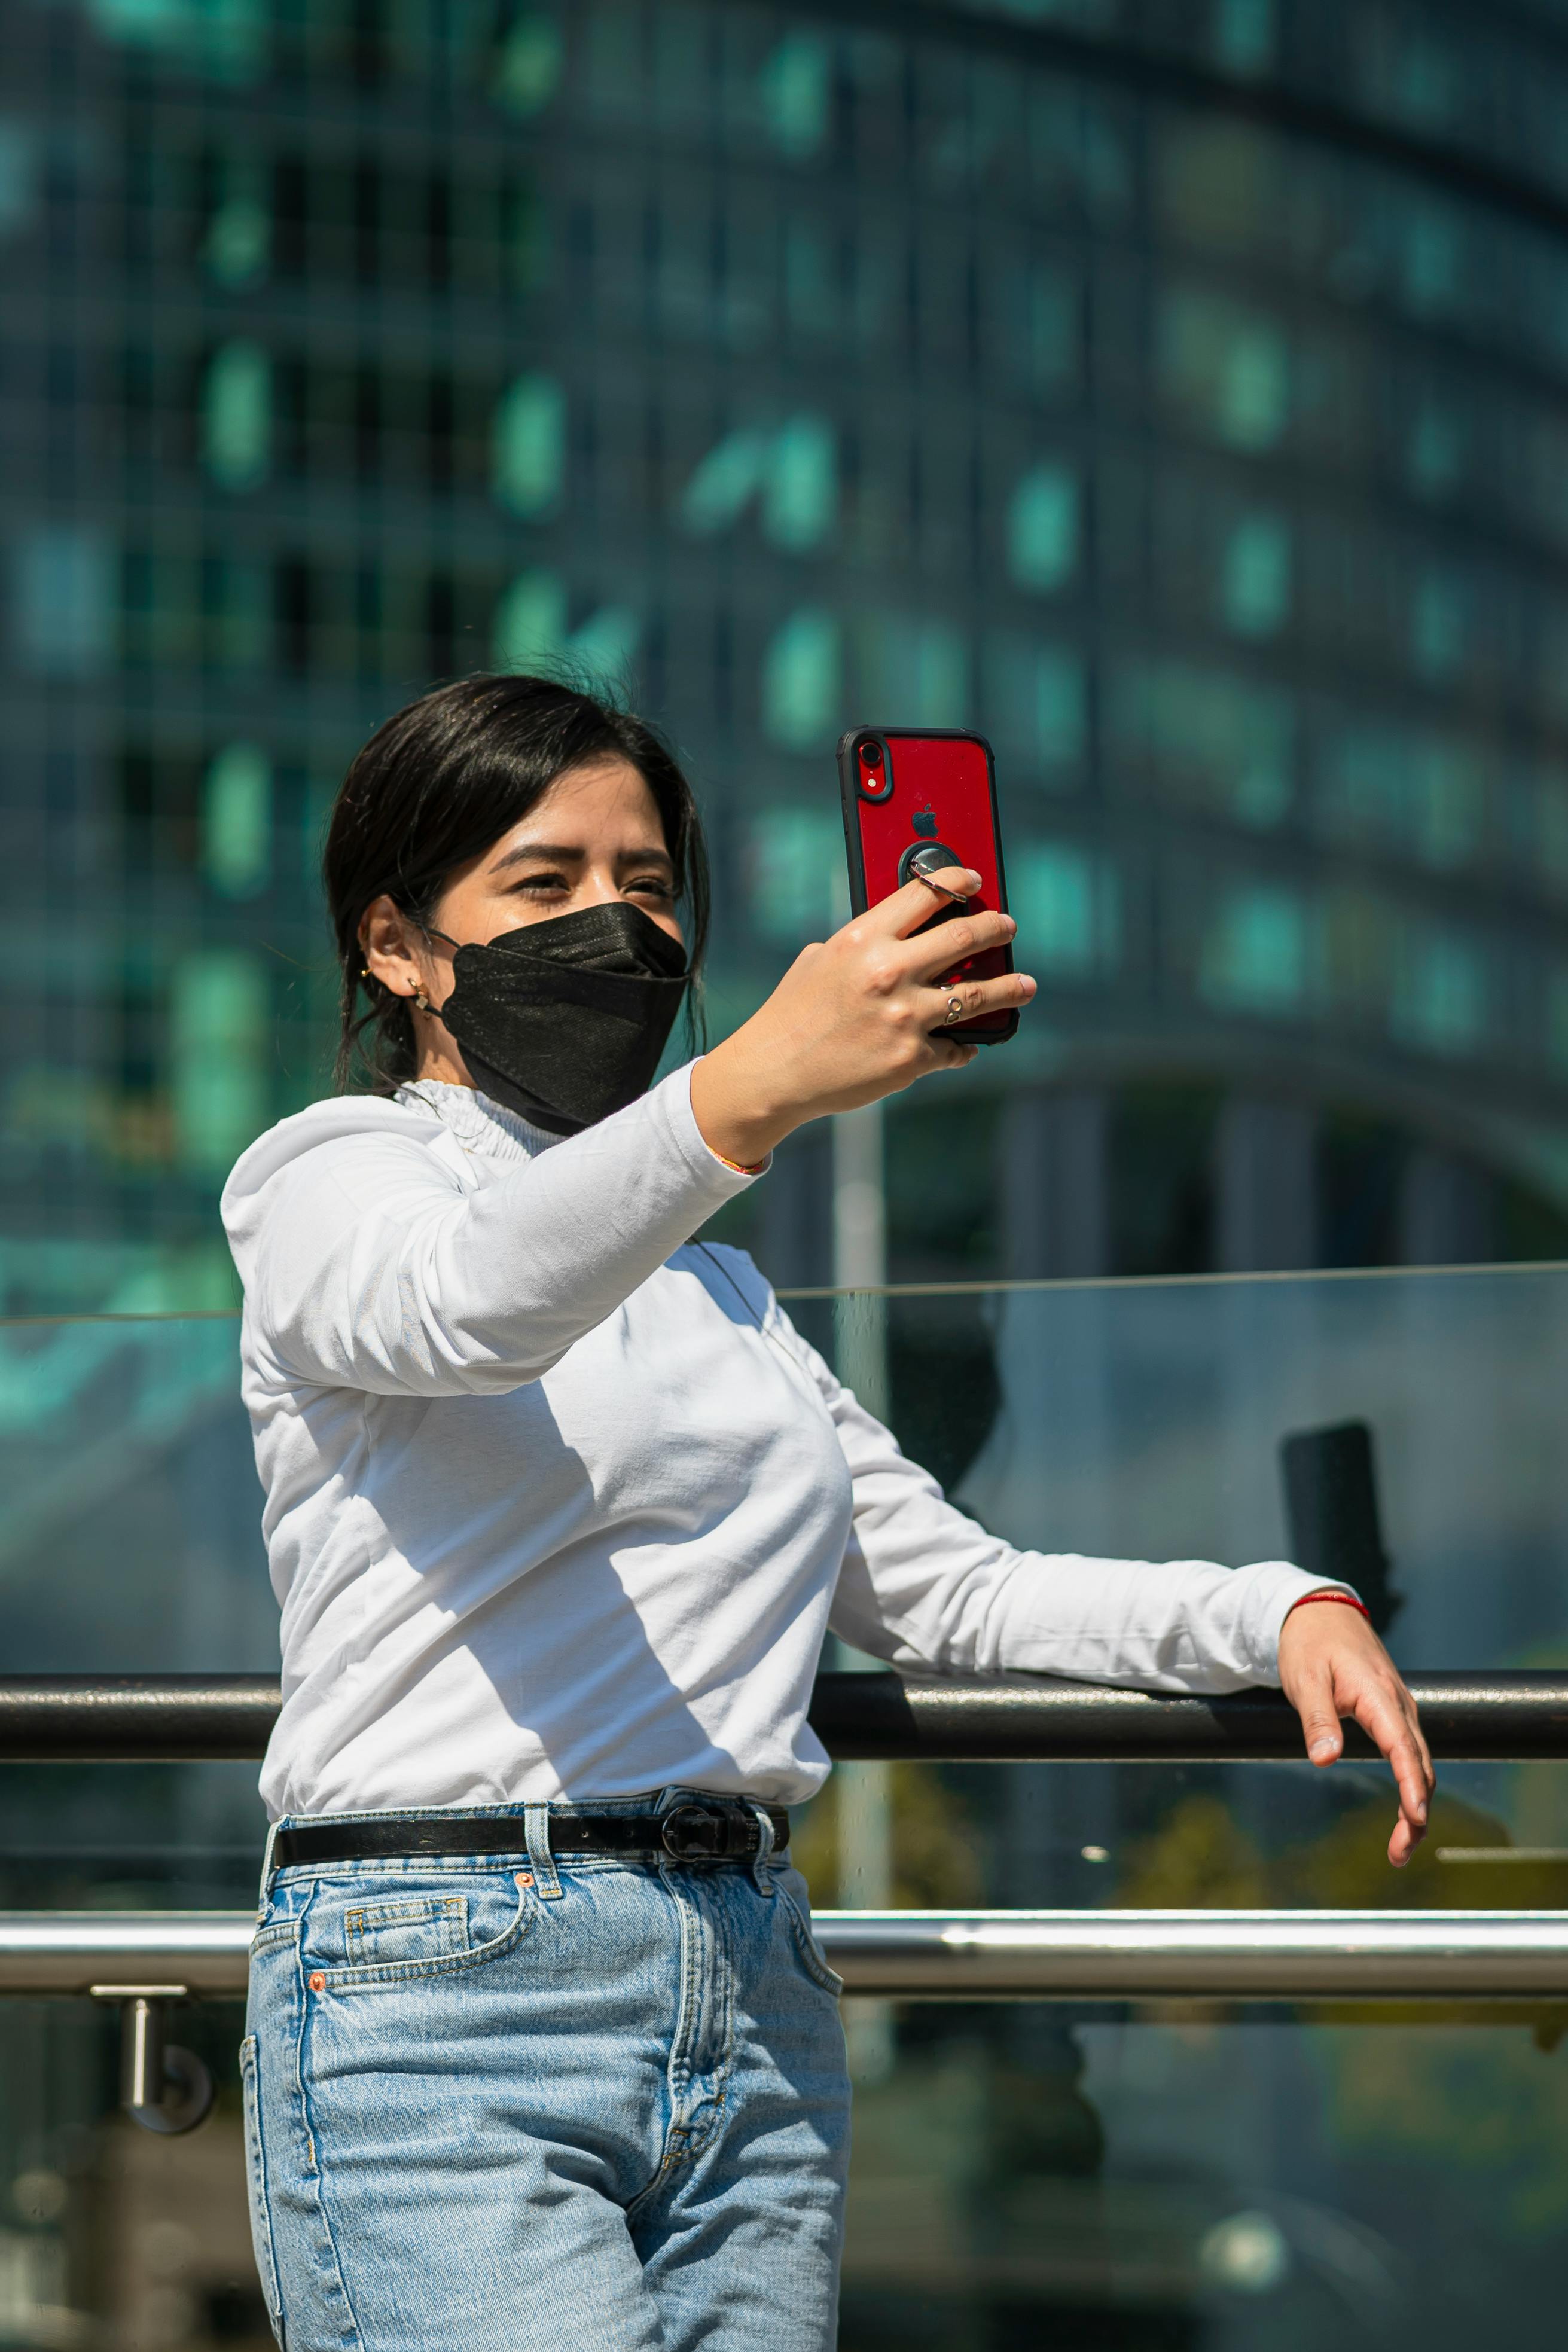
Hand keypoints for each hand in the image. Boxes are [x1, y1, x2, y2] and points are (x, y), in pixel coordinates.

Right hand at [690, 868, 1036, 1165]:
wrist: (774, 1072)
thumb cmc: (792, 1014)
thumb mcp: (820, 960)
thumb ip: (863, 943)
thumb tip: (902, 935)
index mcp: (864, 939)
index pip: (926, 894)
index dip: (958, 882)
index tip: (975, 880)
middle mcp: (890, 972)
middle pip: (965, 938)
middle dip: (995, 928)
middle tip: (1007, 927)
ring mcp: (906, 1016)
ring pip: (977, 994)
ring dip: (1010, 987)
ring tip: (1026, 985)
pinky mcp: (912, 1058)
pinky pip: (955, 1047)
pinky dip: (964, 1045)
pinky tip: (968, 1044)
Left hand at [1276, 1601, 1433, 1866]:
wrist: (1318, 1611)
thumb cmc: (1309, 1644)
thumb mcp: (1305, 1679)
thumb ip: (1317, 1720)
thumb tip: (1325, 1760)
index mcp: (1379, 1696)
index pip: (1403, 1748)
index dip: (1412, 1786)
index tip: (1417, 1819)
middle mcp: (1399, 1704)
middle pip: (1421, 1765)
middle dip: (1417, 1812)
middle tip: (1398, 1854)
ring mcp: (1400, 1708)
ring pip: (1420, 1762)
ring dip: (1417, 1804)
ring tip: (1400, 1846)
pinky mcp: (1393, 1713)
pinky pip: (1411, 1753)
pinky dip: (1413, 1784)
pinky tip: (1406, 1809)